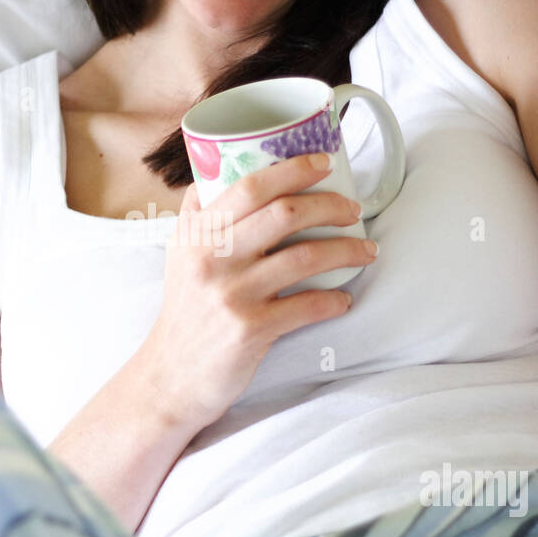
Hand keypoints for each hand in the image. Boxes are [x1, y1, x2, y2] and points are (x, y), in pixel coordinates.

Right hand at [138, 151, 378, 430]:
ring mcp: (232, 295)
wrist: (171, 374)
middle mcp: (213, 259)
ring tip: (366, 250)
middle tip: (353, 209)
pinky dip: (333, 300)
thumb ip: (199, 214)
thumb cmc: (185, 310)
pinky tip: (344, 299)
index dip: (293, 169)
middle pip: (284, 214)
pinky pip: (306, 306)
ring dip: (346, 251)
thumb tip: (220, 167)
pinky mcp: (250, 330)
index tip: (324, 163)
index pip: (249, 186)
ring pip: (304, 257)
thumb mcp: (179, 255)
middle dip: (330, 205)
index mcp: (198, 234)